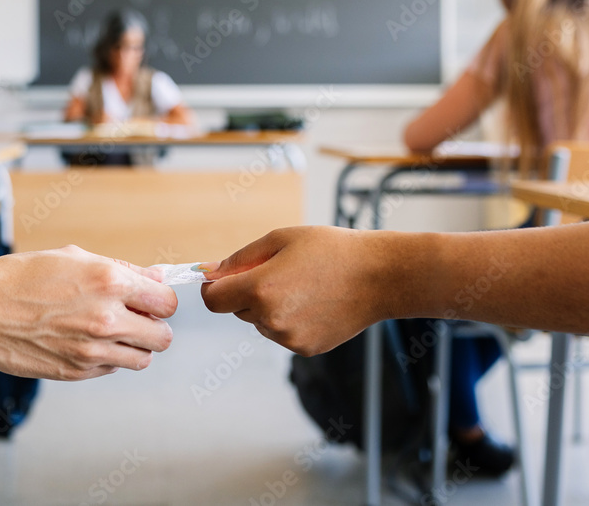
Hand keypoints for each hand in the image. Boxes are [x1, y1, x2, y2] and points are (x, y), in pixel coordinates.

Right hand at [0, 246, 177, 379]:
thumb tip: (155, 278)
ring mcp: (92, 349)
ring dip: (134, 346)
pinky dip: (108, 358)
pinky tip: (84, 340)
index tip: (150, 299)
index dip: (160, 300)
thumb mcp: (74, 258)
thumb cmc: (20, 278)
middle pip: (163, 337)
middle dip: (154, 326)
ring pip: (142, 359)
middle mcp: (107, 318)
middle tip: (136, 318)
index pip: (167, 302)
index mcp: (110, 282)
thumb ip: (122, 270)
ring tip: (111, 331)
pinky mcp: (77, 372)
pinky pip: (112, 369)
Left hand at [200, 227, 390, 355]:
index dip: (214, 287)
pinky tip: (314, 303)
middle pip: (236, 310)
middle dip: (246, 292)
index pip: (213, 300)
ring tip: (303, 286)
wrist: (379, 276)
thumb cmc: (331, 249)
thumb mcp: (280, 239)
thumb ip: (239, 258)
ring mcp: (288, 338)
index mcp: (260, 289)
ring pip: (259, 322)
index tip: (224, 278)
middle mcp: (270, 319)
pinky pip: (281, 333)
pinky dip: (288, 319)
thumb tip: (208, 272)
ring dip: (268, 307)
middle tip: (279, 272)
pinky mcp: (305, 349)